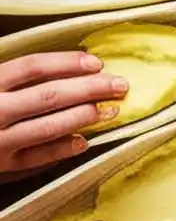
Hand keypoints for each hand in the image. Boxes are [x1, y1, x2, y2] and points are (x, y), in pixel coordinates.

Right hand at [0, 52, 126, 172]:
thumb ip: (10, 77)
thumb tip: (65, 66)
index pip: (31, 67)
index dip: (67, 63)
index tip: (97, 64)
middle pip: (48, 95)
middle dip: (90, 89)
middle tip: (120, 85)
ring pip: (47, 126)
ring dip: (84, 117)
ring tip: (110, 110)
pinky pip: (36, 157)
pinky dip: (62, 149)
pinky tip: (83, 142)